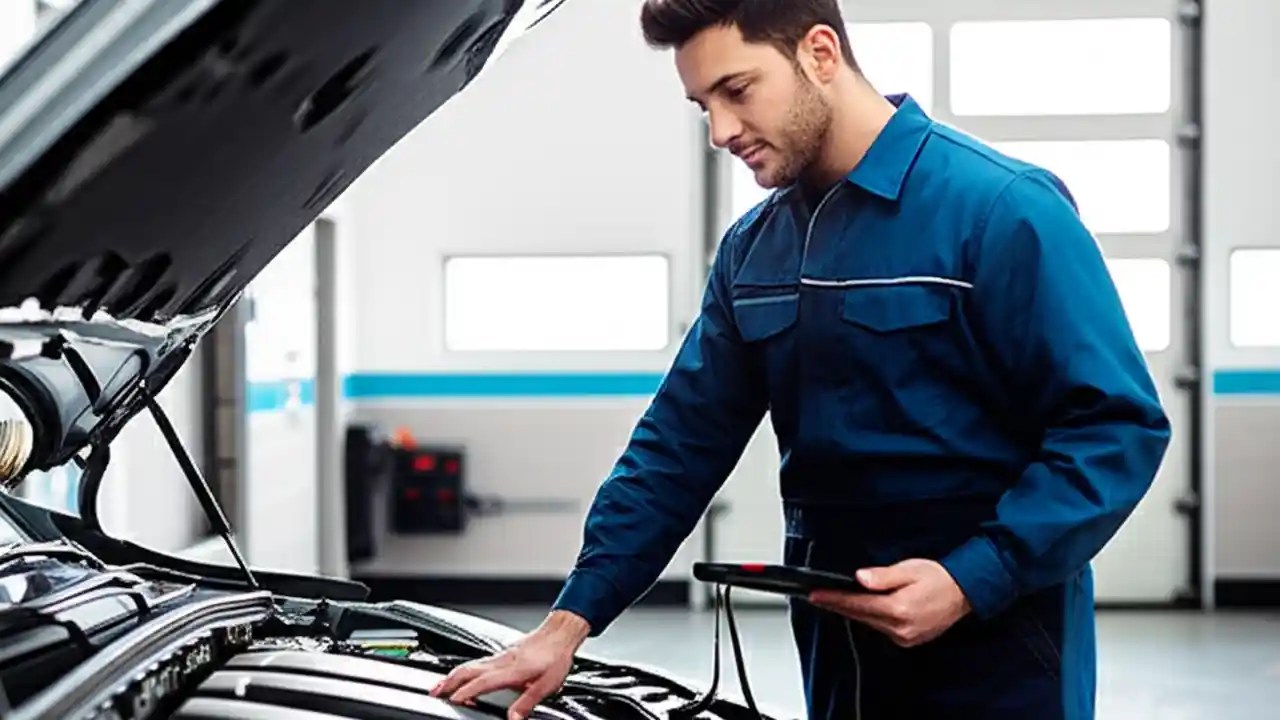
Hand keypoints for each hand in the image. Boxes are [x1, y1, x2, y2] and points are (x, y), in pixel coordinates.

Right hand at [430, 610, 589, 719]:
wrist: (560, 633)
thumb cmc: (555, 656)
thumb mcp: (547, 685)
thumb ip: (526, 703)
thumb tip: (513, 719)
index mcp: (511, 670)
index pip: (481, 683)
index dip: (465, 692)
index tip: (451, 701)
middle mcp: (501, 661)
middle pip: (467, 670)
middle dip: (448, 682)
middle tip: (433, 692)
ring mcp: (500, 656)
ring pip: (470, 664)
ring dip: (453, 675)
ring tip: (440, 685)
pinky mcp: (503, 653)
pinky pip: (477, 661)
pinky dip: (464, 669)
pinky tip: (463, 674)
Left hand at [808, 559, 970, 647]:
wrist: (965, 592)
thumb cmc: (938, 577)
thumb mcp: (909, 569)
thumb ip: (883, 576)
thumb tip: (860, 578)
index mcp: (899, 609)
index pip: (858, 604)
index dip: (834, 599)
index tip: (816, 595)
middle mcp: (900, 628)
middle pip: (860, 616)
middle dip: (839, 605)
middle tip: (818, 596)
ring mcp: (905, 636)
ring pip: (870, 623)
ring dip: (854, 611)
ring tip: (835, 599)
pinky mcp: (909, 639)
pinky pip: (882, 628)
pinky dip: (871, 618)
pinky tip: (864, 608)